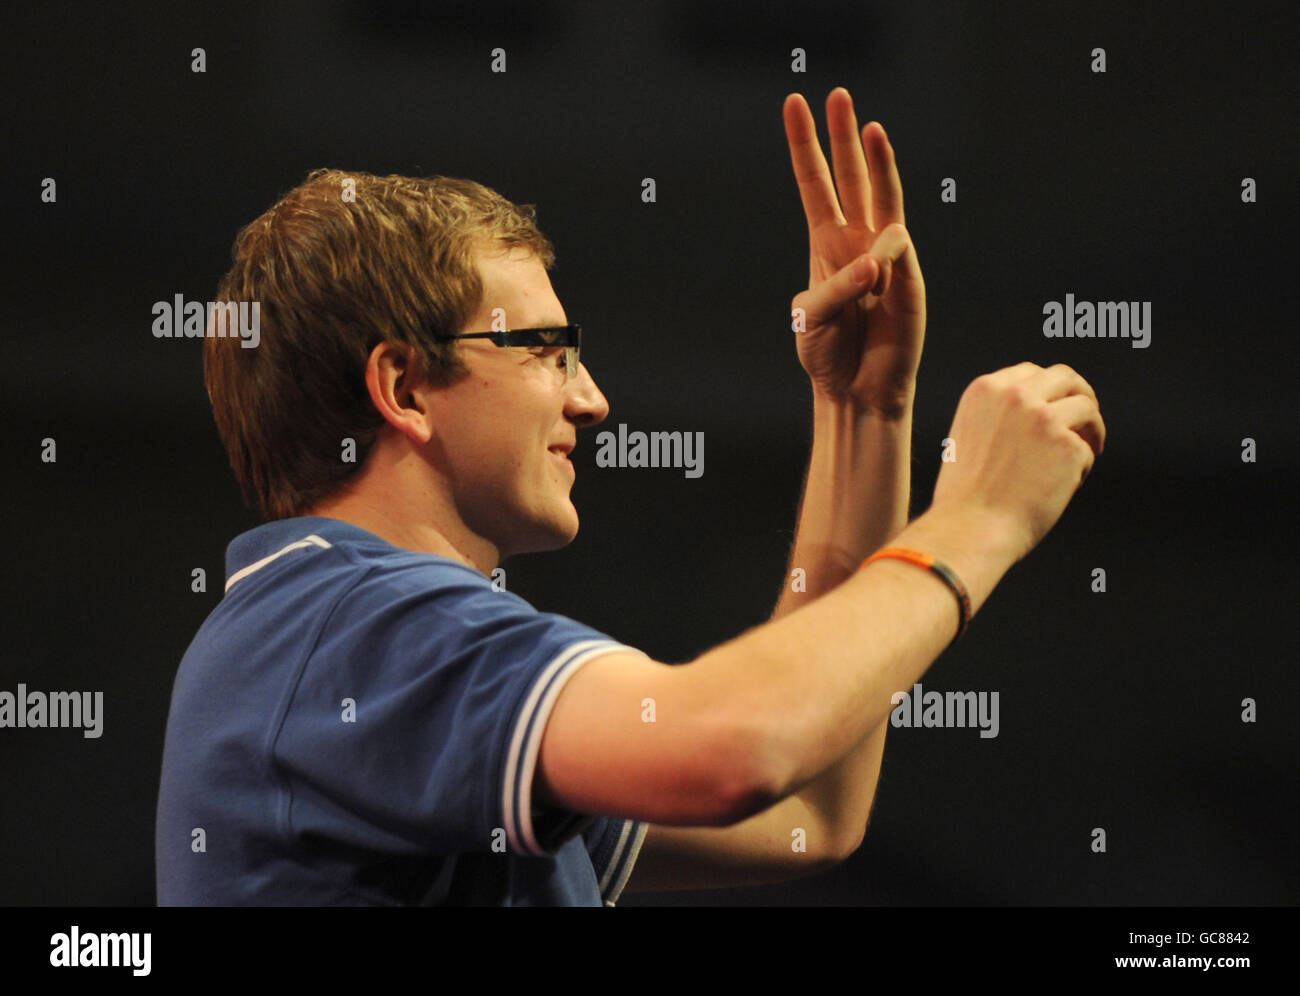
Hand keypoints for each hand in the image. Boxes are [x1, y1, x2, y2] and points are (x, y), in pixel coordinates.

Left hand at [784, 88, 925, 417]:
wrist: (857, 392)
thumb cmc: (828, 355)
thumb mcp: (810, 319)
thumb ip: (836, 287)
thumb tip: (880, 256)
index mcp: (827, 244)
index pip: (815, 182)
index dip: (804, 144)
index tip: (794, 103)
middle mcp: (858, 241)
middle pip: (852, 176)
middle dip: (844, 135)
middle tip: (839, 94)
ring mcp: (888, 259)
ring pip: (885, 198)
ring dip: (879, 162)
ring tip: (870, 128)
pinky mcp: (911, 282)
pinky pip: (900, 256)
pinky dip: (888, 256)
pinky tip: (878, 270)